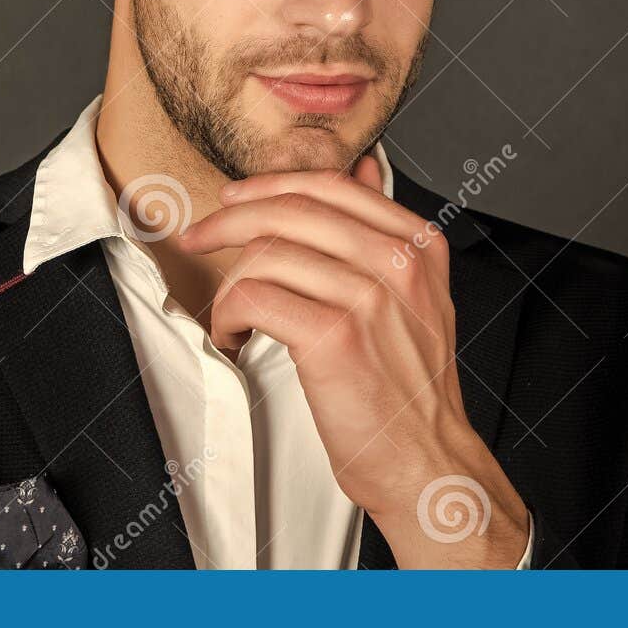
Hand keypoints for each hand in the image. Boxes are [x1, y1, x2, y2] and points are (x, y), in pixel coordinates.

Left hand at [174, 157, 528, 567]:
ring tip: (231, 316)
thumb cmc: (410, 387)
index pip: (330, 187)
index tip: (232, 200)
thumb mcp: (416, 294)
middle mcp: (397, 262)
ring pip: (266, 254)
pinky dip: (228, 316)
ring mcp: (368, 298)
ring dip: (229, 285)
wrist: (428, 459)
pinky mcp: (334, 337)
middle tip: (199, 237)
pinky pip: (254, 298)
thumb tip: (359, 168)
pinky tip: (235, 337)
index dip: (269, 187)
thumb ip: (383, 230)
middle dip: (229, 220)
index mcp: (417, 245)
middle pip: (291, 210)